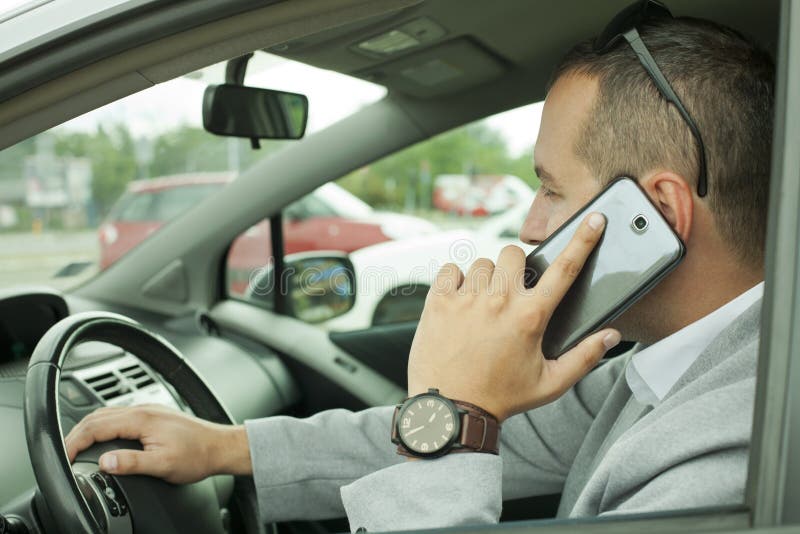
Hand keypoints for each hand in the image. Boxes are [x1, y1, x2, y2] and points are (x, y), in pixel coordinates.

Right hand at [64, 404, 250, 483]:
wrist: (220, 447)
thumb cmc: (198, 455)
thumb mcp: (163, 465)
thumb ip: (132, 462)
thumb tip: (106, 463)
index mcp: (141, 419)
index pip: (96, 426)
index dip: (74, 442)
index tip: (63, 457)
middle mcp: (143, 409)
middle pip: (97, 417)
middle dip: (75, 434)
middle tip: (63, 453)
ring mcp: (148, 410)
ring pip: (108, 414)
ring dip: (88, 428)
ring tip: (76, 446)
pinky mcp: (154, 415)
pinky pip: (120, 416)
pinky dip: (103, 426)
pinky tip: (103, 436)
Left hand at [407, 212, 620, 421]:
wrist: (450, 410)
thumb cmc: (501, 398)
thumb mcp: (550, 384)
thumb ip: (584, 358)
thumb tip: (610, 335)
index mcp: (531, 317)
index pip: (565, 269)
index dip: (583, 240)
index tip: (594, 219)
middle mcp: (499, 301)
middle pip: (515, 253)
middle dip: (517, 266)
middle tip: (511, 291)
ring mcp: (467, 298)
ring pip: (482, 262)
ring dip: (486, 277)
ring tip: (482, 305)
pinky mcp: (438, 301)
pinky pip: (451, 269)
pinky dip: (456, 280)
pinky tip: (459, 302)